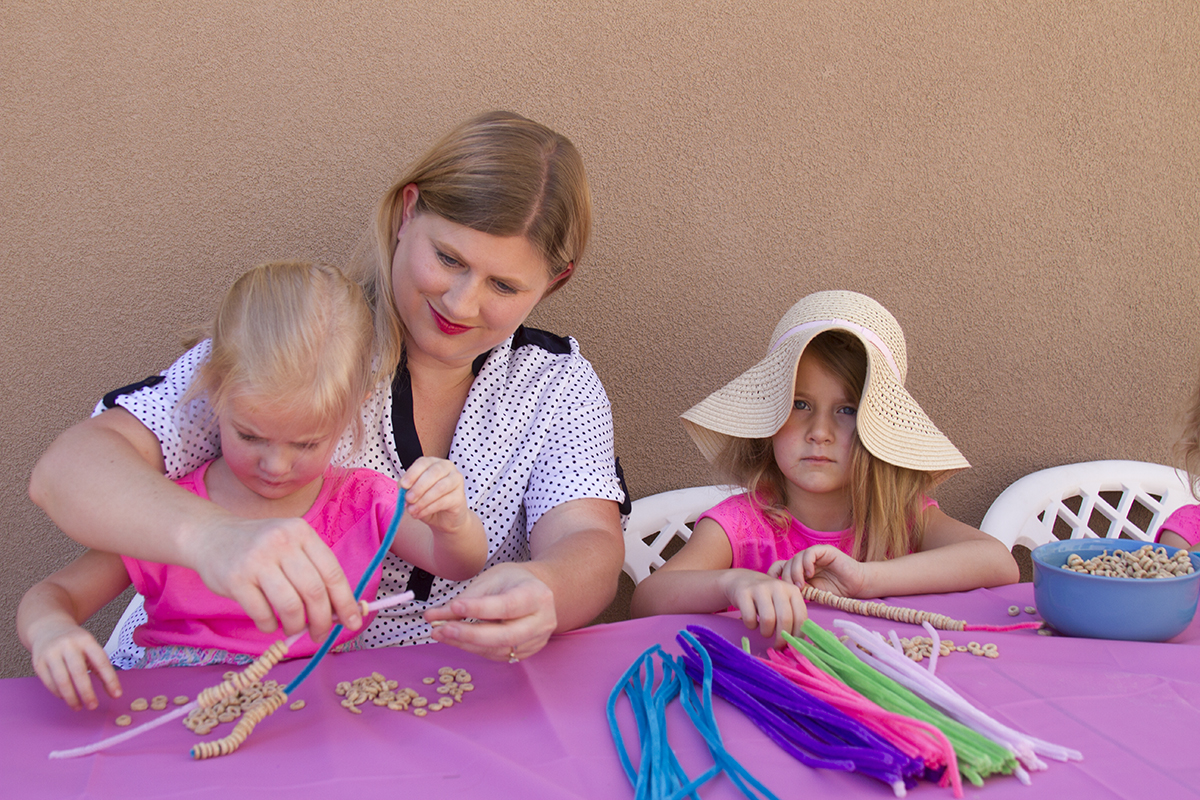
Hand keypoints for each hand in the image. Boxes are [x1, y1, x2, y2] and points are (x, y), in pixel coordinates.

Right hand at [29, 620, 120, 710]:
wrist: (48, 628)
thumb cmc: (74, 642)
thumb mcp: (90, 647)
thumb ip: (101, 667)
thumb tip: (113, 691)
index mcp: (86, 640)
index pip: (100, 661)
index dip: (110, 679)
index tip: (117, 694)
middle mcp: (68, 645)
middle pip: (79, 672)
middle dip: (87, 692)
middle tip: (93, 706)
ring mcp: (51, 653)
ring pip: (62, 680)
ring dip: (71, 697)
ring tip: (78, 707)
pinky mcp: (38, 663)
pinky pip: (49, 683)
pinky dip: (59, 693)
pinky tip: (66, 698)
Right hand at [188, 515, 361, 641]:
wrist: (210, 536)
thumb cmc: (259, 547)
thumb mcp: (290, 545)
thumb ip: (313, 571)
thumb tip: (340, 611)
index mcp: (301, 533)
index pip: (332, 573)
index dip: (346, 602)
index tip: (353, 622)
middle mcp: (281, 542)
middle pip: (314, 592)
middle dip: (322, 621)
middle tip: (321, 635)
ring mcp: (257, 560)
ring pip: (291, 606)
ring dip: (296, 626)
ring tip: (294, 629)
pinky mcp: (235, 579)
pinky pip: (262, 614)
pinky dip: (270, 626)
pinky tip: (270, 623)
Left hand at [399, 457, 474, 536]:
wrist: (444, 518)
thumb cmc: (428, 501)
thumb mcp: (414, 493)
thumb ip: (408, 488)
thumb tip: (402, 488)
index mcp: (433, 463)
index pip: (423, 463)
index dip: (412, 474)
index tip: (403, 485)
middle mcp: (447, 468)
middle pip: (433, 473)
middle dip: (418, 487)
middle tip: (408, 499)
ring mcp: (456, 481)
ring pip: (440, 488)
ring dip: (423, 500)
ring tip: (412, 510)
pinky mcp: (460, 496)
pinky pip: (443, 501)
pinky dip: (429, 508)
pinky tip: (420, 513)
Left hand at [424, 562, 556, 661]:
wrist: (534, 591)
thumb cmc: (512, 581)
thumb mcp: (491, 579)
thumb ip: (466, 598)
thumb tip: (433, 616)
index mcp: (537, 595)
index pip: (507, 605)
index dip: (480, 608)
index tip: (455, 606)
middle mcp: (542, 621)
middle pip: (506, 635)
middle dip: (471, 635)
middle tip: (443, 629)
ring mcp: (536, 640)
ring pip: (499, 650)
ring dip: (467, 644)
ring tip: (441, 633)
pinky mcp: (526, 652)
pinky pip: (498, 655)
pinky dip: (474, 649)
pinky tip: (456, 640)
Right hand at [721, 569, 808, 647]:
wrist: (743, 580)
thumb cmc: (768, 597)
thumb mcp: (784, 602)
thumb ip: (792, 617)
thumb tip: (796, 643)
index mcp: (792, 590)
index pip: (801, 618)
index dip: (797, 636)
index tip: (791, 645)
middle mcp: (778, 587)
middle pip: (785, 619)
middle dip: (782, 638)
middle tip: (777, 645)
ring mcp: (760, 588)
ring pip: (768, 619)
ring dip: (766, 632)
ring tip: (765, 632)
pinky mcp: (744, 593)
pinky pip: (750, 618)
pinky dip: (751, 626)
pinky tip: (753, 622)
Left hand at [776, 545, 867, 596]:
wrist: (857, 585)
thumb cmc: (836, 591)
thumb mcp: (813, 593)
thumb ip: (800, 590)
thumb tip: (783, 595)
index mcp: (800, 570)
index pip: (780, 567)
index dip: (773, 573)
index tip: (770, 585)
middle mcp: (804, 560)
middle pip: (787, 564)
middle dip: (787, 577)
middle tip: (793, 589)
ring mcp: (814, 554)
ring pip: (796, 558)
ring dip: (795, 572)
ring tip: (801, 585)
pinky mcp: (824, 550)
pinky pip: (810, 553)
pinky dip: (807, 563)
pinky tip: (810, 574)